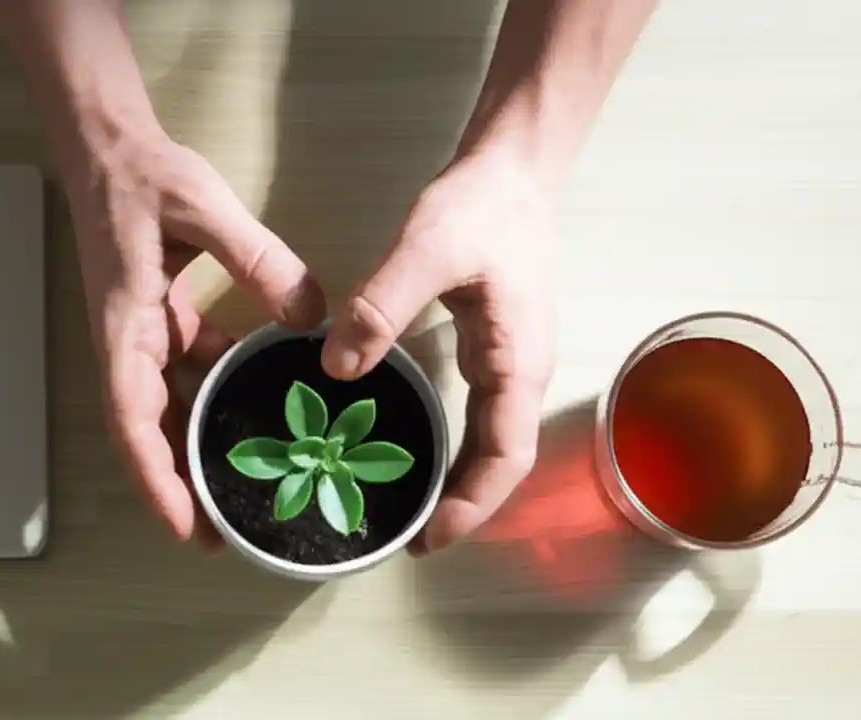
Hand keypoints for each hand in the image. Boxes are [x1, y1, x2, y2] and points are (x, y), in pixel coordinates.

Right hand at [67, 131, 325, 545]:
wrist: (109, 145)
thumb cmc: (143, 176)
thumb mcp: (205, 210)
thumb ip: (259, 261)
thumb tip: (311, 315)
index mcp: (124, 326)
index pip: (131, 420)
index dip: (155, 480)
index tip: (185, 525)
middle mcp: (128, 341)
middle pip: (148, 430)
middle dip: (178, 485)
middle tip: (224, 532)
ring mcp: (143, 332)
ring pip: (169, 405)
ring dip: (198, 444)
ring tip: (247, 480)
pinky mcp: (161, 317)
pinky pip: (189, 368)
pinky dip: (216, 391)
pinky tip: (258, 397)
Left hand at [321, 155, 556, 554]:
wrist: (512, 171)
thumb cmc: (480, 208)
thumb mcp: (425, 249)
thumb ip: (382, 306)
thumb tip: (338, 368)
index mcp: (517, 361)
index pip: (504, 457)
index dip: (471, 506)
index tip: (429, 538)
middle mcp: (522, 373)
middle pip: (500, 463)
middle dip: (461, 508)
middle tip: (405, 539)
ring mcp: (510, 363)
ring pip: (490, 443)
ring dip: (458, 483)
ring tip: (407, 510)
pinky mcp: (493, 350)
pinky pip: (477, 417)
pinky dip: (452, 447)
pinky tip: (413, 452)